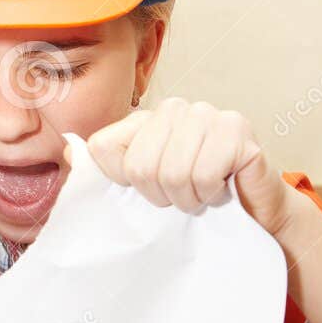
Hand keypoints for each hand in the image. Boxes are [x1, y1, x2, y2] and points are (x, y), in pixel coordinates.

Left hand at [85, 99, 295, 235]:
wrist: (254, 213)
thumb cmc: (197, 199)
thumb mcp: (143, 188)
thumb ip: (105, 170)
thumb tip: (67, 150)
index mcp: (145, 119)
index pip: (103, 147)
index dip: (122, 181)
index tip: (146, 189)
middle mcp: (175, 109)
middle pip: (139, 165)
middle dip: (159, 195)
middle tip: (180, 196)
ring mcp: (208, 114)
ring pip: (171, 171)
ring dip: (187, 198)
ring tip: (200, 194)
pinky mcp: (237, 130)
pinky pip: (203, 174)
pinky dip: (209, 193)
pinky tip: (220, 188)